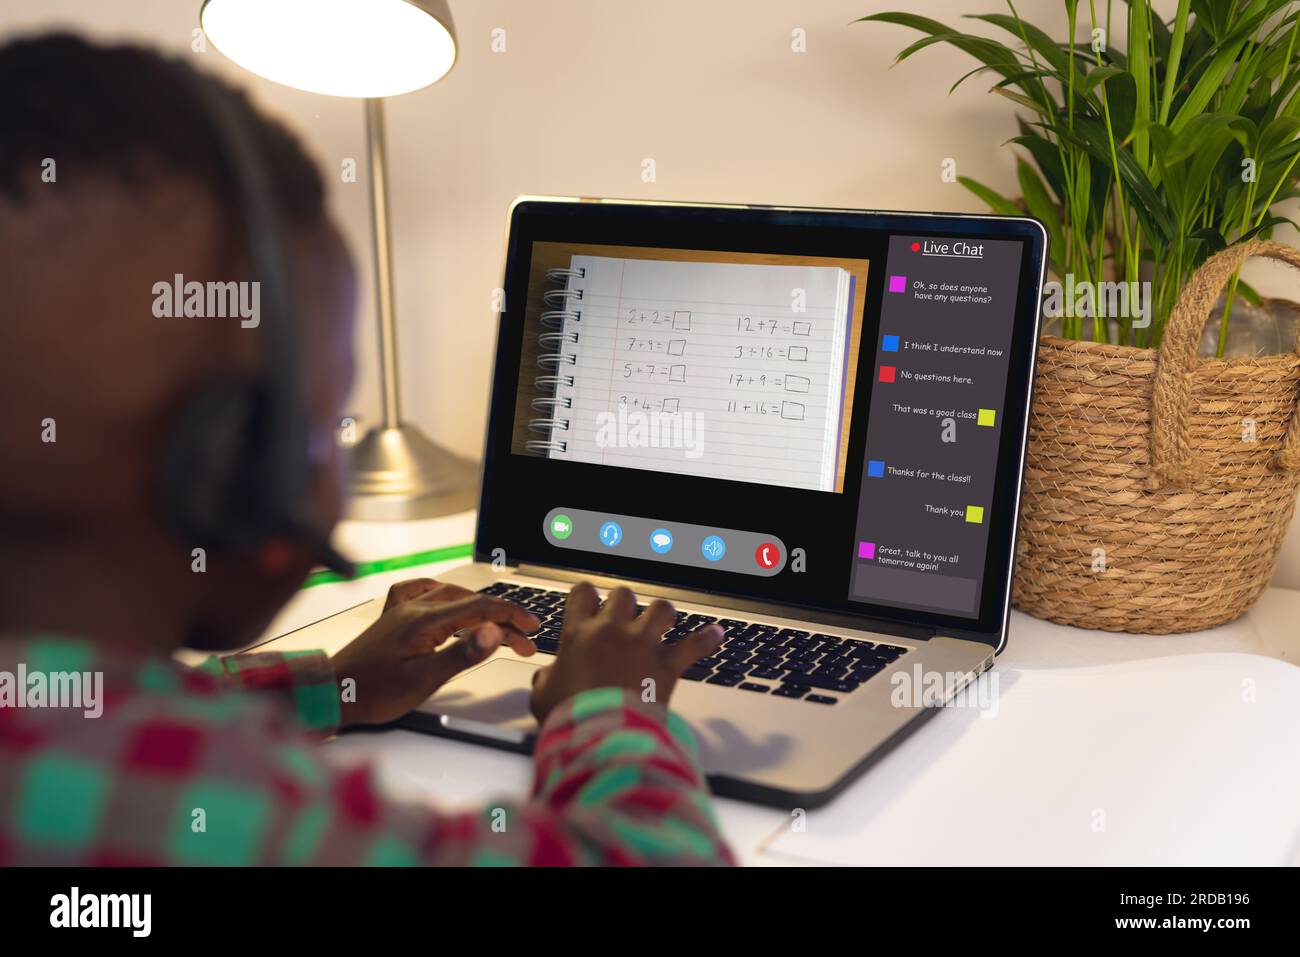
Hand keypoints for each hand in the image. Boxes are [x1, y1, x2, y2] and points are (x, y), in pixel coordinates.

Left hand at [331, 579, 538, 727]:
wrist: (332, 693)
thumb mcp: (423, 680)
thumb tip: (492, 632)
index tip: (532, 627)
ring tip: (497, 628)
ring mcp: (402, 610)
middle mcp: (414, 608)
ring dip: (479, 609)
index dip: (511, 615)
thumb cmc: (372, 692)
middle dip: (502, 618)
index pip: (480, 607)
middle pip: (470, 602)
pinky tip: (448, 600)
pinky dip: (445, 595)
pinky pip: (423, 593)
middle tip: (523, 641)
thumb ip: (461, 654)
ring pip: (451, 596)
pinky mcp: (394, 619)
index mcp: (424, 621)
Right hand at [530, 582, 723, 724]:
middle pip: (623, 594)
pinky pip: (694, 645)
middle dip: (626, 603)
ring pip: (660, 608)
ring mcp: (642, 645)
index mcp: (578, 634)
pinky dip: (707, 639)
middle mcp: (611, 632)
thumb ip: (546, 680)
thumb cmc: (569, 716)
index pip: (583, 594)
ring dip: (662, 614)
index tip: (592, 603)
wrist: (599, 735)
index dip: (588, 595)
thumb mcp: (543, 697)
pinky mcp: (666, 665)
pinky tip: (717, 634)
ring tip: (663, 623)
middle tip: (626, 618)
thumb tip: (548, 678)